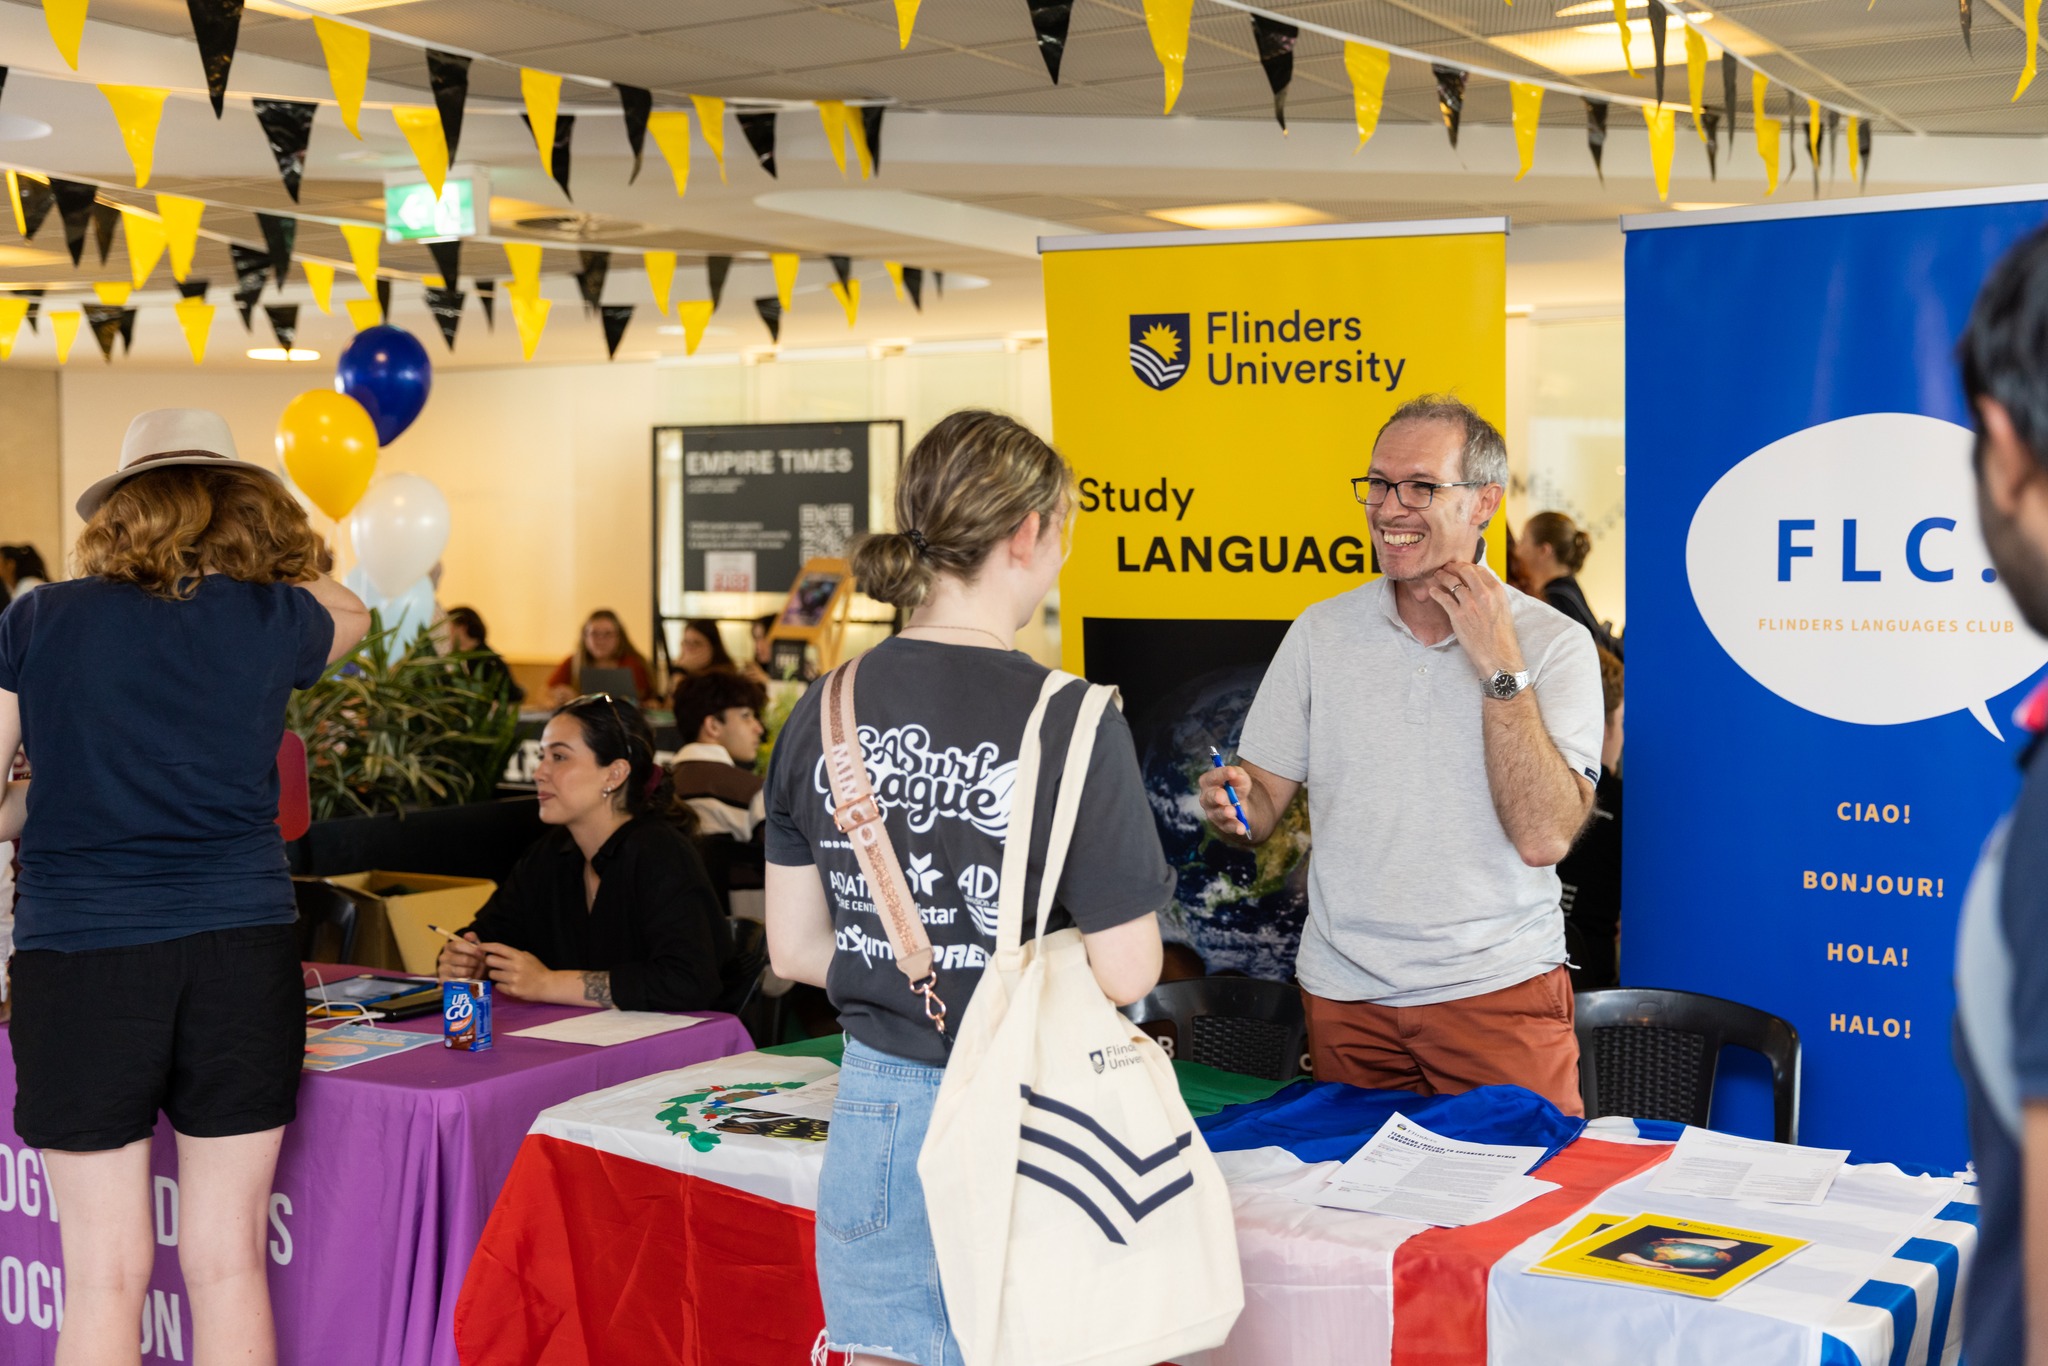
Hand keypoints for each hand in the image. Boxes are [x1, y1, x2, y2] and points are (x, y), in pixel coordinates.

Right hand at [437, 931, 485, 979]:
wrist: (468, 971)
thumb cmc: (471, 956)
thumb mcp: (473, 945)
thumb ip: (472, 938)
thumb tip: (468, 935)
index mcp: (449, 947)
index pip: (457, 945)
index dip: (471, 949)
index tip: (481, 953)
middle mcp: (443, 958)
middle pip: (463, 959)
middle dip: (475, 962)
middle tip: (481, 963)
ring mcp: (442, 970)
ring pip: (463, 971)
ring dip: (474, 971)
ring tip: (477, 970)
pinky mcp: (444, 981)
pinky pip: (460, 982)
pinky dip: (468, 980)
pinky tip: (471, 977)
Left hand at [480, 942, 555, 998]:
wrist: (547, 985)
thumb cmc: (537, 970)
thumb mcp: (528, 957)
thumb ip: (513, 954)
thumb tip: (496, 952)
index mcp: (519, 956)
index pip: (499, 948)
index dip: (487, 946)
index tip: (480, 947)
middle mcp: (515, 966)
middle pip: (490, 960)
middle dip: (490, 962)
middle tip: (495, 965)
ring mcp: (513, 979)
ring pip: (492, 974)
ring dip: (496, 975)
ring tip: (504, 976)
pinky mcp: (512, 990)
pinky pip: (497, 986)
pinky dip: (501, 985)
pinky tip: (509, 984)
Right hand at [1198, 763, 1250, 838]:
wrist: (1241, 803)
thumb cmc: (1236, 787)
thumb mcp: (1240, 778)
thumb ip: (1238, 775)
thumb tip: (1235, 775)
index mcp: (1208, 782)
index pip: (1212, 777)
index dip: (1221, 774)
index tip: (1232, 772)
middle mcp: (1206, 798)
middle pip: (1209, 797)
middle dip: (1216, 796)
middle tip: (1222, 796)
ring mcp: (1212, 812)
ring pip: (1217, 813)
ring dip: (1224, 812)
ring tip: (1232, 811)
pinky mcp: (1222, 824)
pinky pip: (1227, 826)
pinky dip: (1234, 827)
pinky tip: (1241, 828)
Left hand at [1426, 561, 1524, 680]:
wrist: (1498, 655)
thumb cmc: (1502, 635)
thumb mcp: (1503, 609)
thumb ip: (1493, 595)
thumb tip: (1481, 584)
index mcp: (1497, 591)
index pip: (1480, 570)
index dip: (1468, 565)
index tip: (1461, 566)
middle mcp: (1484, 595)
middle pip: (1465, 571)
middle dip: (1453, 566)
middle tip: (1446, 566)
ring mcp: (1469, 604)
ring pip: (1452, 582)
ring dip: (1442, 576)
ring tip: (1437, 574)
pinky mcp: (1458, 616)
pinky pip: (1443, 598)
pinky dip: (1436, 593)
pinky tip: (1432, 591)